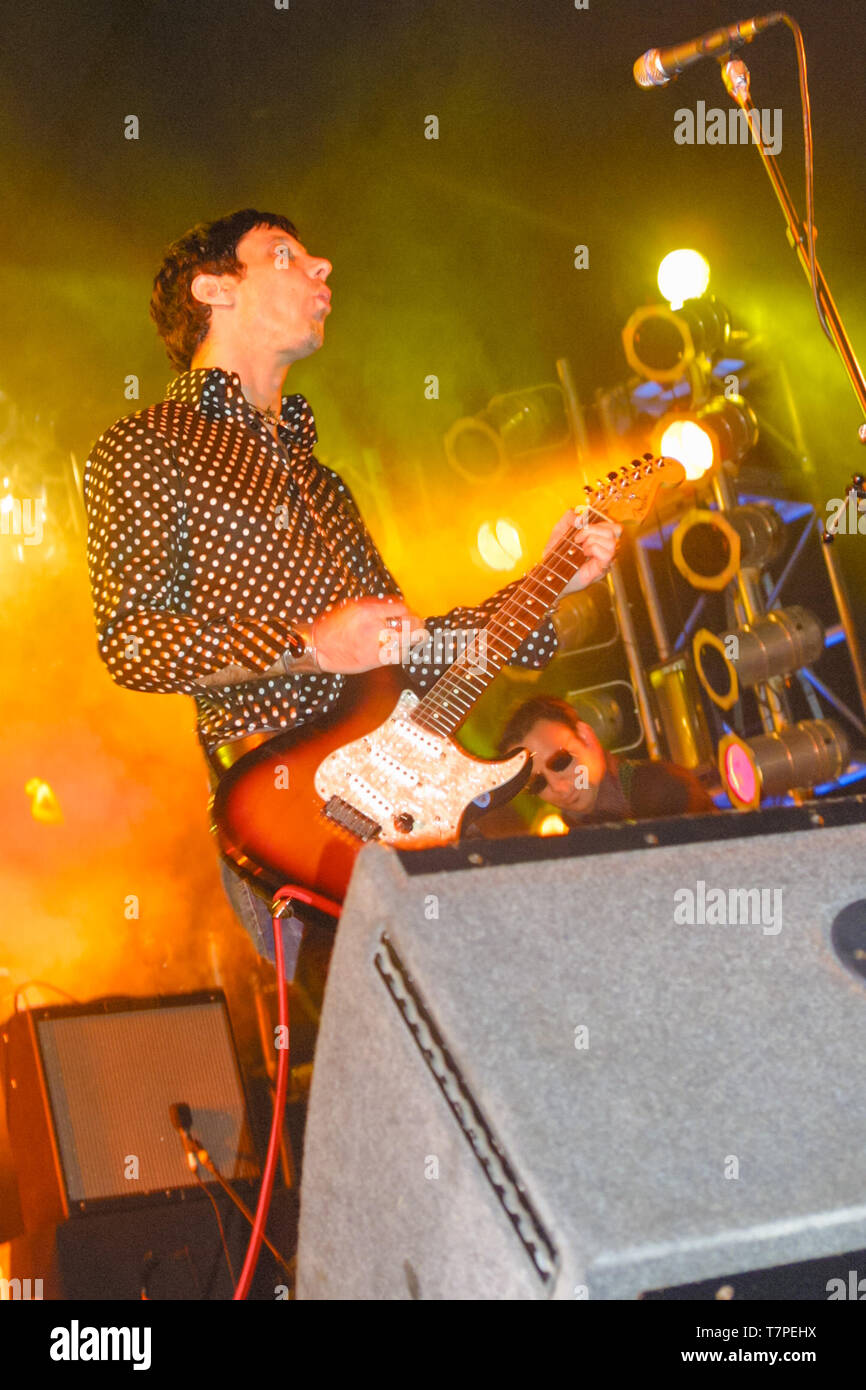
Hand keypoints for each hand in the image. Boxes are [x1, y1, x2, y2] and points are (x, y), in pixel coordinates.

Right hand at [312, 597, 429, 673]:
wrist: (319, 648)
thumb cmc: (333, 626)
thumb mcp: (352, 606)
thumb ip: (375, 605)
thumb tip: (395, 606)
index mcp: (368, 610)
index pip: (401, 606)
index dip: (407, 609)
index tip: (406, 611)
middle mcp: (375, 627)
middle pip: (411, 624)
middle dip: (417, 622)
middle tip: (418, 622)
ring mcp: (377, 645)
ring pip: (409, 641)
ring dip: (414, 637)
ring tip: (413, 635)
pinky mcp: (377, 660)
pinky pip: (400, 654)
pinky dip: (404, 650)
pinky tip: (401, 647)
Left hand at [543, 511, 621, 595]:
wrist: (549, 575)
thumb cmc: (557, 556)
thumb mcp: (560, 531)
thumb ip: (569, 517)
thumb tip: (580, 514)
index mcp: (600, 538)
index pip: (613, 525)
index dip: (599, 521)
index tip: (580, 525)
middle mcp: (605, 548)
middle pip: (616, 529)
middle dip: (593, 529)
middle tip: (578, 538)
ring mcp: (605, 559)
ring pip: (612, 541)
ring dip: (592, 540)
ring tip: (581, 548)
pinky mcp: (602, 569)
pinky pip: (608, 554)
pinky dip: (594, 549)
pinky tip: (584, 554)